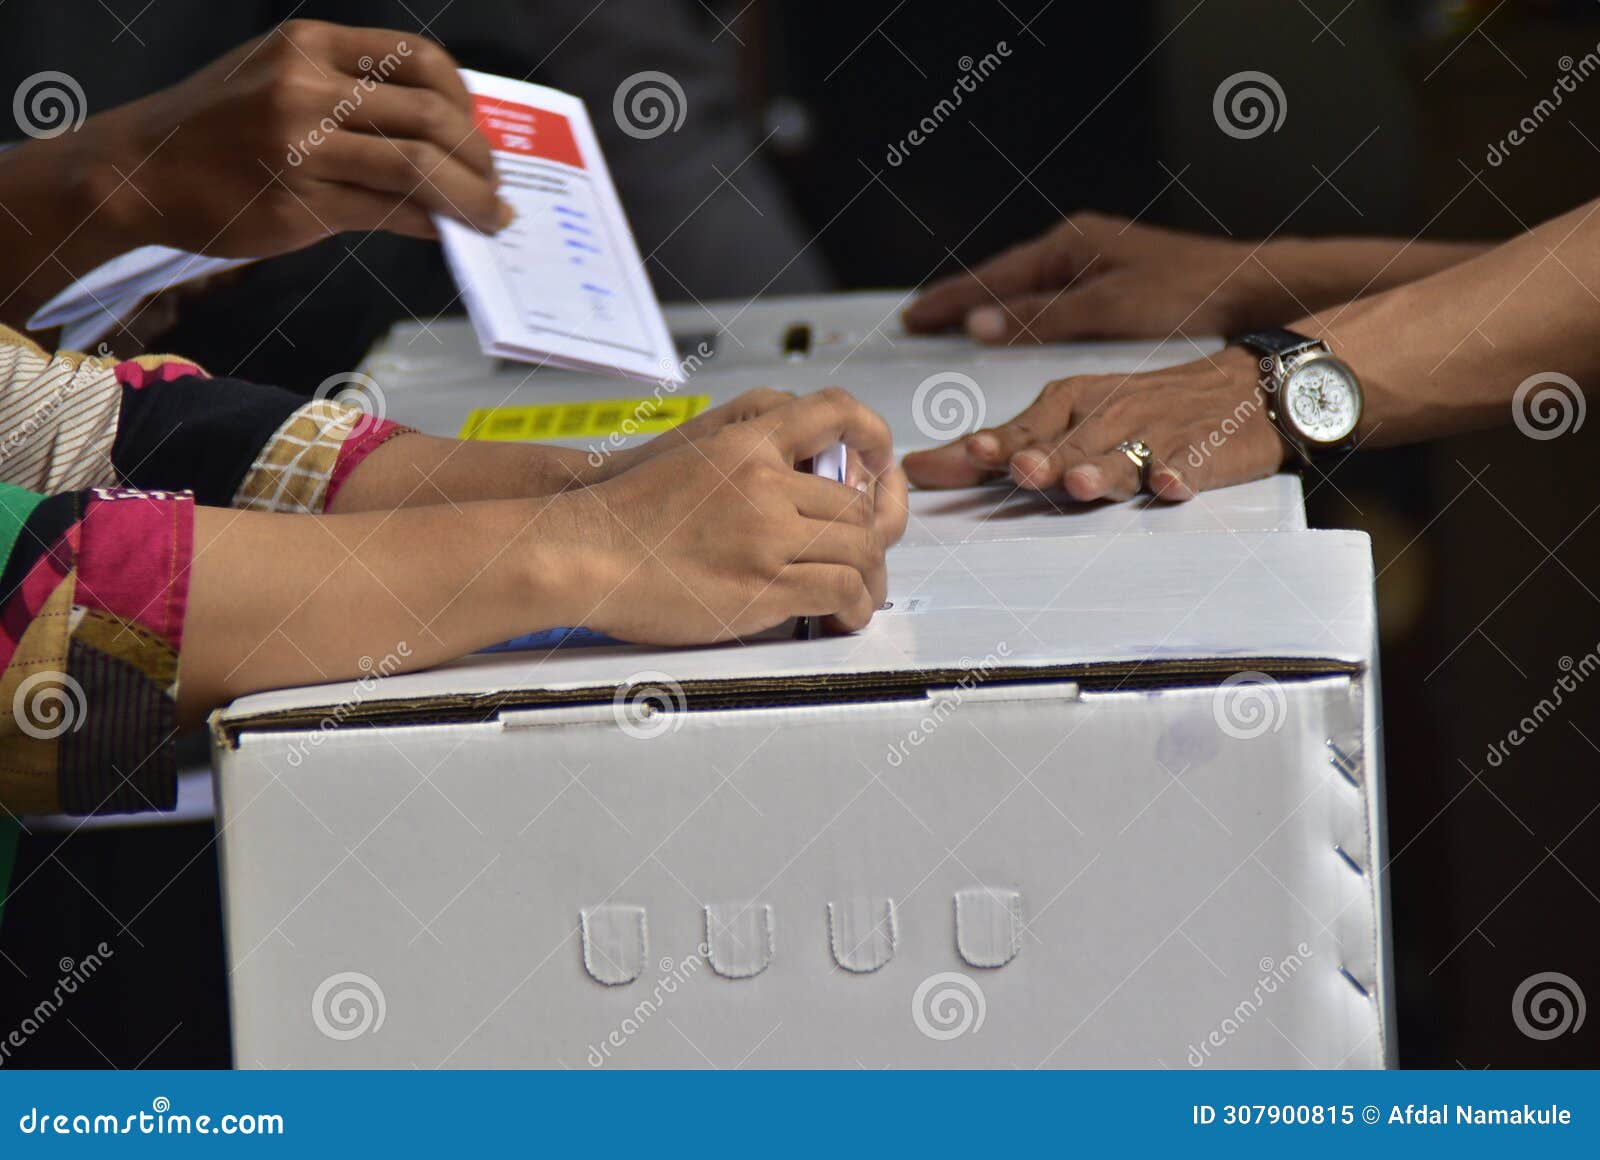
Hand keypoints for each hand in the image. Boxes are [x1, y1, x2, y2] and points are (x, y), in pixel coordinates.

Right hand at [79, 20, 507, 256]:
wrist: (139, 172)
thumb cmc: (219, 128)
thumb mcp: (279, 78)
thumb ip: (352, 92)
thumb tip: (440, 131)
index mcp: (310, 46)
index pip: (419, 59)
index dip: (464, 98)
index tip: (475, 129)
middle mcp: (309, 89)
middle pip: (433, 115)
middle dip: (480, 156)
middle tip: (493, 183)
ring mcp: (305, 147)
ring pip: (420, 168)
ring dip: (471, 198)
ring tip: (489, 216)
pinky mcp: (302, 204)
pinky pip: (391, 212)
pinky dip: (432, 223)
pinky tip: (447, 232)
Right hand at [568, 389, 909, 643]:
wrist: (583, 552)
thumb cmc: (626, 514)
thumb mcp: (693, 453)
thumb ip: (748, 456)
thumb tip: (798, 477)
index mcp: (746, 441)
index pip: (833, 411)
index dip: (872, 433)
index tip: (883, 462)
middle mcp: (764, 481)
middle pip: (857, 500)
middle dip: (877, 529)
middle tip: (874, 553)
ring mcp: (766, 533)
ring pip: (859, 546)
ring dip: (872, 576)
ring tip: (864, 594)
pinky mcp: (764, 585)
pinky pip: (840, 590)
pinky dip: (855, 606)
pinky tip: (846, 616)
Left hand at [902, 346, 1285, 501]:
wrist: (1244, 389)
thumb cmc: (1143, 409)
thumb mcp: (1071, 417)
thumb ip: (999, 447)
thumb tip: (914, 468)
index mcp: (1072, 402)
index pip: (1025, 427)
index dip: (997, 443)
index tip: (969, 453)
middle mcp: (1108, 415)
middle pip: (1070, 442)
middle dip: (1044, 457)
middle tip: (1021, 471)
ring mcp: (1155, 434)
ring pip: (1124, 455)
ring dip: (1101, 468)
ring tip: (1081, 483)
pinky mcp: (1202, 451)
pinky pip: (1189, 463)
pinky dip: (1179, 473)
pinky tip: (1169, 483)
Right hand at [903, 212, 1264, 343]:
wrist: (1254, 289)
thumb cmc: (1190, 294)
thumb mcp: (1107, 308)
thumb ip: (1041, 316)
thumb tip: (977, 324)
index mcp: (1071, 244)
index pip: (992, 276)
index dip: (949, 300)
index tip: (912, 318)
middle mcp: (1079, 247)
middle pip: (1003, 277)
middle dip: (959, 299)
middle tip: (918, 320)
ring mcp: (1097, 263)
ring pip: (1026, 288)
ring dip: (987, 306)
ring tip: (952, 324)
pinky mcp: (1114, 283)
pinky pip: (1049, 298)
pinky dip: (1020, 312)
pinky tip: (1013, 327)